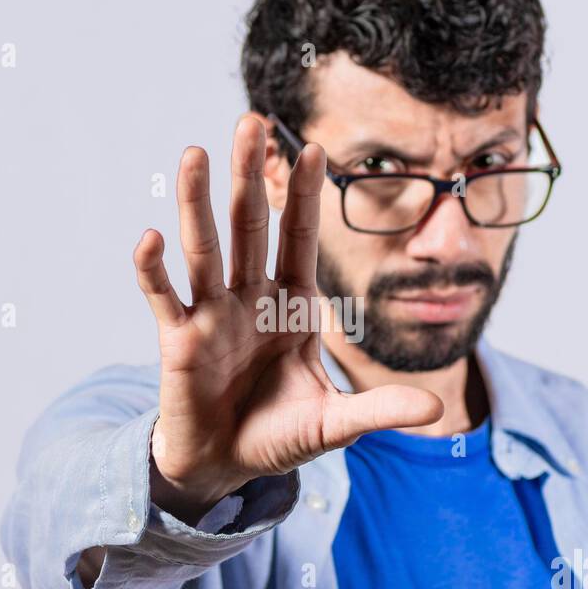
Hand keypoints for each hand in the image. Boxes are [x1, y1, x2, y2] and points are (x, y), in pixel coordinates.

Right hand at [133, 114, 442, 521]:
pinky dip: (153, 270)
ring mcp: (212, 315)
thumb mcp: (335, 424)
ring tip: (194, 154)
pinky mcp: (178, 340)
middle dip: (252, 177)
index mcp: (292, 306)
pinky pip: (163, 297)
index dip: (309, 198)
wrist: (224, 467)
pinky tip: (149, 237)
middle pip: (250, 227)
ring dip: (198, 203)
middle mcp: (251, 298)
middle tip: (252, 122)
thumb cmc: (278, 436)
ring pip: (204, 249)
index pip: (301, 240)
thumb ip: (379, 410)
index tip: (319, 150)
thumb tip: (438, 414)